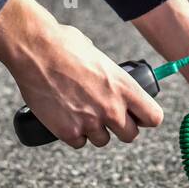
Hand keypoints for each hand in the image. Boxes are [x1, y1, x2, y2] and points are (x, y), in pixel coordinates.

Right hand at [10, 24, 164, 148]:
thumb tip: (109, 82)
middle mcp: (111, 108)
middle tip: (107, 116)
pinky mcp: (68, 132)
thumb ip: (110, 77)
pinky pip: (79, 142)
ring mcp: (90, 122)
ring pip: (103, 140)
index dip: (145, 117)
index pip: (153, 117)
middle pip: (130, 135)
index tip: (137, 115)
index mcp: (124, 87)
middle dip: (120, 127)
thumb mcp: (99, 58)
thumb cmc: (65, 45)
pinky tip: (66, 118)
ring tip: (81, 111)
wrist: (35, 50)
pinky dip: (73, 134)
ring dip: (95, 130)